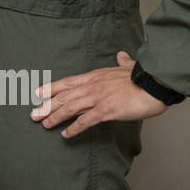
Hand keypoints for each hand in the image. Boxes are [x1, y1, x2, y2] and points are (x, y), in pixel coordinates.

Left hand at [31, 51, 168, 137]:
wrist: (154, 84)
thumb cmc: (144, 76)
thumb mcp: (129, 66)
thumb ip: (122, 62)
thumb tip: (121, 55)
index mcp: (96, 76)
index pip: (68, 82)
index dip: (52, 88)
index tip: (38, 93)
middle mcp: (92, 86)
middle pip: (64, 96)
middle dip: (47, 106)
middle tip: (34, 114)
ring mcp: (98, 98)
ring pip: (70, 108)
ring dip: (56, 117)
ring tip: (45, 124)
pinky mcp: (106, 110)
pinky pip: (85, 121)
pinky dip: (74, 128)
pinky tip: (66, 134)